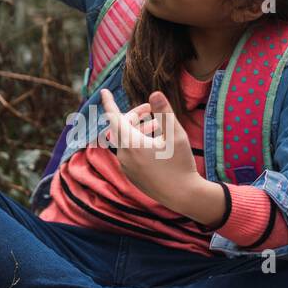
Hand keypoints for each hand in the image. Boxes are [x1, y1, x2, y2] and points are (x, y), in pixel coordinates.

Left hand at [98, 88, 206, 215]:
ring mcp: (127, 167)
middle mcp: (125, 156)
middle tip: (151, 110)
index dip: (109, 103)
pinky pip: (129, 153)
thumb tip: (154, 93)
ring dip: (137, 129)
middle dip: (134, 115)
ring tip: (156, 126)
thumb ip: (164, 112)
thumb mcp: (176, 135)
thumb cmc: (181, 164)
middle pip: (122, 128)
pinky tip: (155, 143)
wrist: (183, 196)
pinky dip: (137, 143)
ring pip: (126, 141)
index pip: (114, 118)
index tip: (104, 91)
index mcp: (132, 144)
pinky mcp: (132, 175)